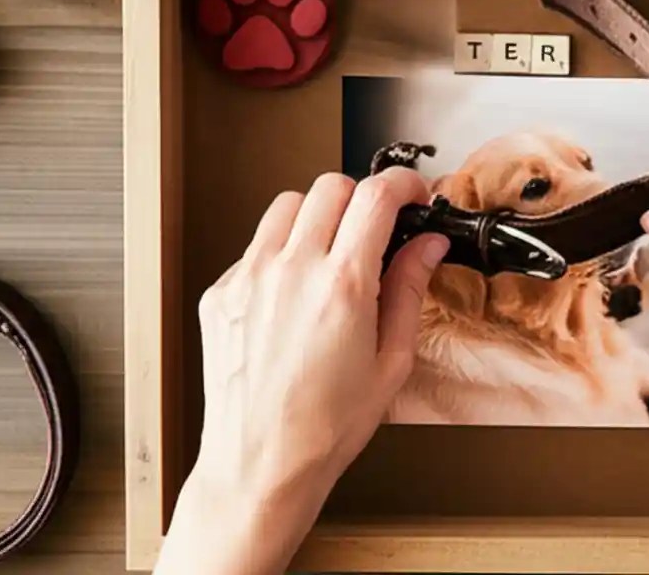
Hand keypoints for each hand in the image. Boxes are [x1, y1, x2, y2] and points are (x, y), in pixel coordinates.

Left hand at [156, 168, 448, 574]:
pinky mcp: (221, 293)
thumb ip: (409, 291)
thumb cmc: (325, 426)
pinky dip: (281, 252)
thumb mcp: (391, 361)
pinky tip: (295, 290)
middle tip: (376, 226)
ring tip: (332, 254)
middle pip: (330, 186)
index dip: (402, 185)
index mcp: (341, 286)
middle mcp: (290, 271)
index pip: (375, 196)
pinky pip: (256, 246)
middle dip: (361, 198)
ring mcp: (249, 278)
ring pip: (287, 206)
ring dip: (318, 216)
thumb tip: (426, 247)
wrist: (261, 464)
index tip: (412, 195)